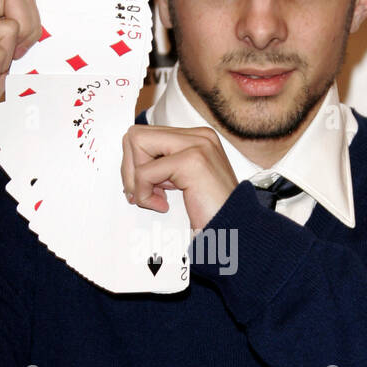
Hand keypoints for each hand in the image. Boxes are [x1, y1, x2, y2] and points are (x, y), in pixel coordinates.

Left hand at [120, 124, 237, 232]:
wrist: (235, 231)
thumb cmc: (211, 212)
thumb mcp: (182, 181)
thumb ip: (162, 166)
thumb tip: (130, 164)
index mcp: (196, 137)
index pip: (145, 134)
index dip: (135, 163)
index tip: (146, 187)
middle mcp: (198, 135)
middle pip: (136, 135)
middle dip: (130, 169)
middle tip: (144, 193)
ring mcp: (197, 145)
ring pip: (137, 146)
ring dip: (136, 180)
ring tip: (156, 198)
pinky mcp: (192, 161)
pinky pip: (145, 172)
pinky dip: (145, 194)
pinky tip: (163, 205)